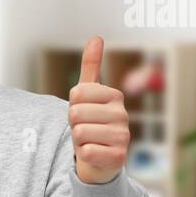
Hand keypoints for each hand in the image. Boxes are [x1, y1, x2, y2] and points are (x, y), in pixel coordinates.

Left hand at [69, 36, 129, 184]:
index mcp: (115, 96)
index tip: (83, 112)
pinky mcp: (119, 158)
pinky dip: (84, 156)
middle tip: (85, 129)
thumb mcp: (89, 94)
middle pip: (76, 114)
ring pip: (79, 133)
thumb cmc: (92, 122)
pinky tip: (95, 154)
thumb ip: (91, 67)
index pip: (76, 94)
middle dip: (74, 124)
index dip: (72, 106)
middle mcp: (123, 115)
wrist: (99, 159)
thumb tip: (96, 37)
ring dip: (78, 141)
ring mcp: (123, 137)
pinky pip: (86, 152)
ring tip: (90, 141)